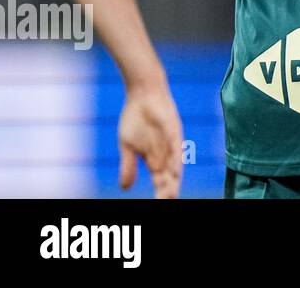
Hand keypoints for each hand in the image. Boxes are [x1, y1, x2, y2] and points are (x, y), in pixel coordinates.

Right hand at [118, 82, 183, 197]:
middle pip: (169, 176)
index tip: (158, 205)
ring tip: (171, 193)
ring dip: (173, 178)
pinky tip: (174, 170)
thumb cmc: (136, 119)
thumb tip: (125, 189)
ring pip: (174, 164)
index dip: (160, 193)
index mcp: (155, 159)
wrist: (141, 94)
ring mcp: (170, 141)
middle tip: (166, 202)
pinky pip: (175, 146)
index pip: (160, 181)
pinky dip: (174, 158)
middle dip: (168, 190)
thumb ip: (128, 166)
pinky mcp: (173, 128)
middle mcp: (166, 153)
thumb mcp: (128, 146)